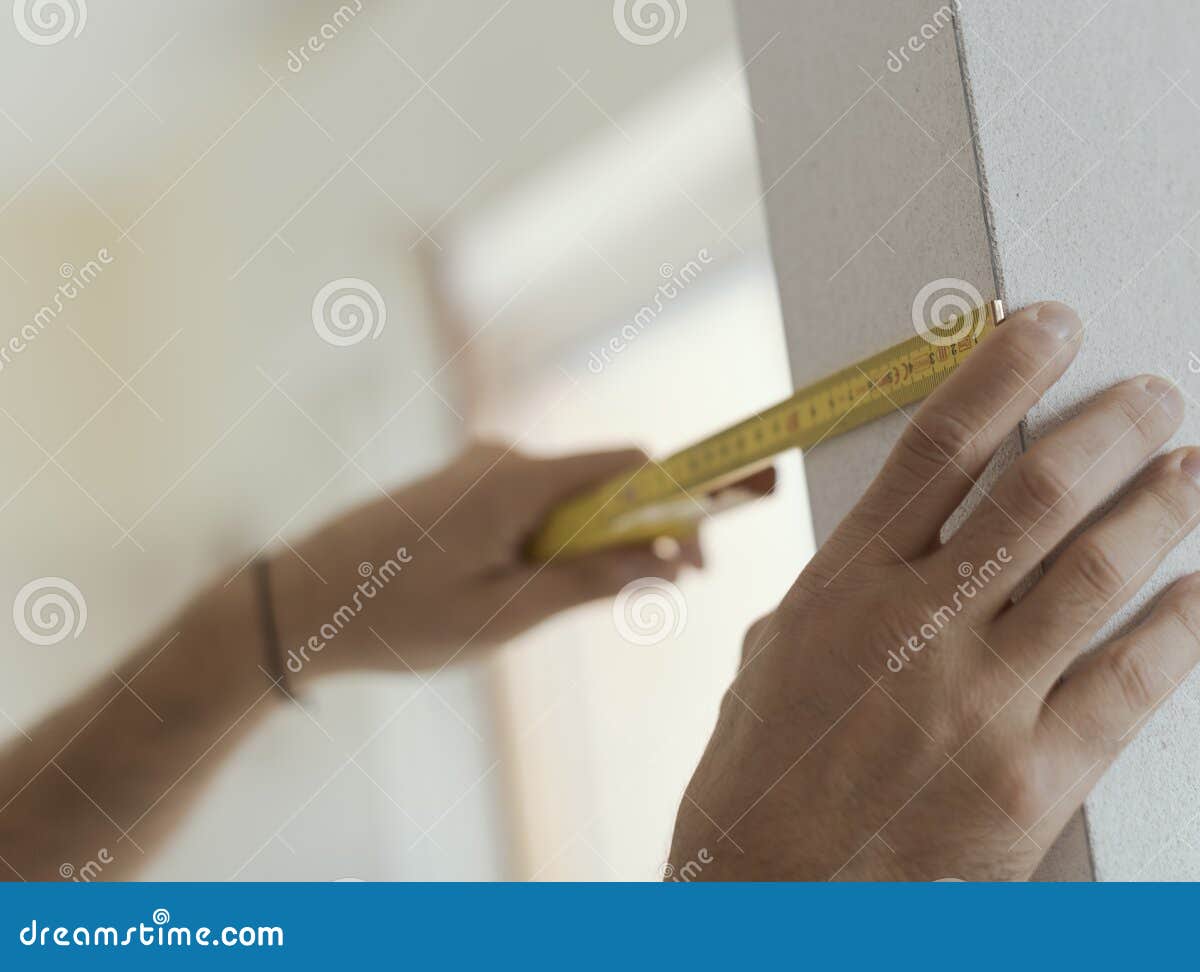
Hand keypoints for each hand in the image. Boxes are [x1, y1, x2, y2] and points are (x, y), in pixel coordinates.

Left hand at [269, 443, 699, 684]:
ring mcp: (478, 469)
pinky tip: (520, 593)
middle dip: (638, 536)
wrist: (295, 605)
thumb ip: (591, 584)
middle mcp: (502, 458)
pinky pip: (532, 506)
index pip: (632, 464)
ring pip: (568, 500)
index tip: (697, 561)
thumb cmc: (396, 617)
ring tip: (557, 609)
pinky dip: (551, 543)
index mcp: (517, 480)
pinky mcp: (460, 488)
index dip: (679, 504)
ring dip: (588, 547)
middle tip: (649, 599)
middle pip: (604, 482)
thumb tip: (670, 565)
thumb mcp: (505, 616)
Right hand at [669, 301, 1199, 880]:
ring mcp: (977, 702)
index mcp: (844, 584)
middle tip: (1157, 397)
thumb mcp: (771, 662)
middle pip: (1035, 493)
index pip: (937, 445)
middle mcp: (914, 627)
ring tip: (1197, 470)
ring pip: (1090, 573)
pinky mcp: (1032, 779)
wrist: (772, 911)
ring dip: (1157, 510)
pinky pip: (1127, 687)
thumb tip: (890, 538)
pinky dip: (1180, 632)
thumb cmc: (760, 784)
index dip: (1003, 371)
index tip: (1053, 325)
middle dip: (1109, 428)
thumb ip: (837, 591)